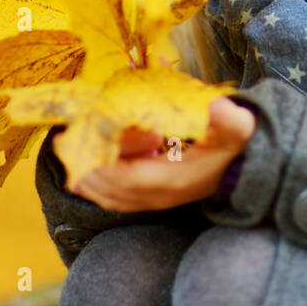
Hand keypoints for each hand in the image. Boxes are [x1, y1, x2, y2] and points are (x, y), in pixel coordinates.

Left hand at [55, 97, 256, 212]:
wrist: (243, 170)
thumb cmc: (235, 148)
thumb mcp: (238, 131)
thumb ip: (230, 121)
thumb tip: (219, 106)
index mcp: (174, 180)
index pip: (126, 179)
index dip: (101, 163)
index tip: (81, 141)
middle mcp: (160, 195)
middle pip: (110, 189)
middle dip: (84, 166)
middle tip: (63, 140)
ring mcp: (155, 199)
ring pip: (110, 196)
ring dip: (86, 175)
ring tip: (67, 149)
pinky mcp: (152, 196)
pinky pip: (117, 197)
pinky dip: (97, 184)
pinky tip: (83, 167)